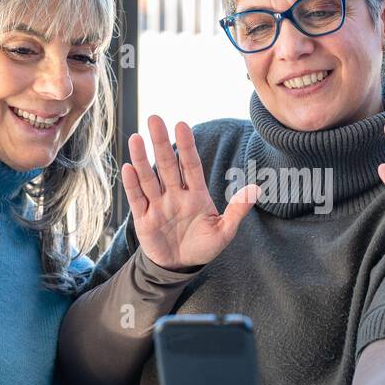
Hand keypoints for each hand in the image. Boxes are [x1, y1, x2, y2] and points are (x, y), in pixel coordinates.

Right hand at [122, 115, 257, 270]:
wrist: (181, 266)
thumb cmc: (203, 246)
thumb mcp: (224, 232)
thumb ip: (237, 211)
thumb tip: (256, 189)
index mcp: (196, 194)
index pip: (191, 165)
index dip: (186, 146)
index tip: (182, 124)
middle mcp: (175, 195)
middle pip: (167, 165)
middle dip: (160, 143)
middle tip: (154, 118)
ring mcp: (158, 205)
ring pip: (149, 178)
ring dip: (142, 159)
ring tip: (136, 138)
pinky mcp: (144, 219)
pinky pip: (137, 199)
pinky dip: (132, 185)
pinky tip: (128, 168)